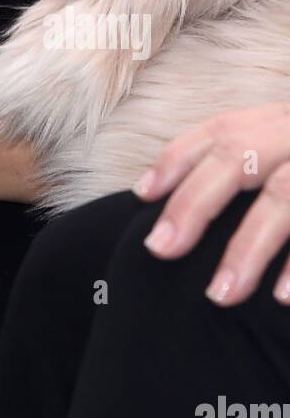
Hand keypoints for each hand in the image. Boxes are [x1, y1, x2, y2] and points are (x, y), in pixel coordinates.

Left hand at [134, 103, 289, 305]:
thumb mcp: (282, 141)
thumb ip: (244, 158)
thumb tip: (165, 194)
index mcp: (277, 119)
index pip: (218, 131)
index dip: (176, 159)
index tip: (141, 195)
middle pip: (238, 157)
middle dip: (194, 204)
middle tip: (158, 250)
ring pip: (285, 197)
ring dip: (249, 246)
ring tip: (219, 294)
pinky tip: (282, 298)